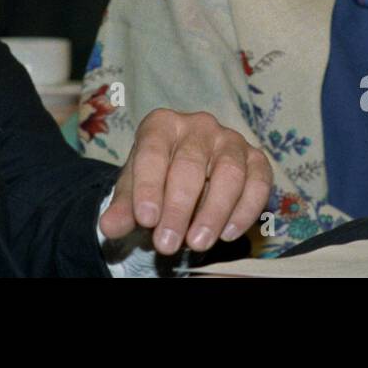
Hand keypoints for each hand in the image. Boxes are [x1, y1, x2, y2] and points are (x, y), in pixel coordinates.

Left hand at [100, 109, 271, 254]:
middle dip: (178, 208)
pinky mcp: (256, 158)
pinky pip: (258, 181)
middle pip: (190, 164)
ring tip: (197, 243)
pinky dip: (246, 210)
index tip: (145, 220)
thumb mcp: (133, 192)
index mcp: (161, 124)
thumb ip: (123, 208)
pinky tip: (227, 234)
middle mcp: (198, 125)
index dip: (149, 186)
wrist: (183, 176)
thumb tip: (109, 226)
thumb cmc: (155, 181)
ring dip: (213, 212)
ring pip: (229, 172)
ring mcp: (230, 139)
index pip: (153, 151)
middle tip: (167, 243)